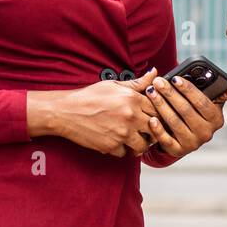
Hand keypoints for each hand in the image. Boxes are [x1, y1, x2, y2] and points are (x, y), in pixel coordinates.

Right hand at [30, 68, 158, 156]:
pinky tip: (118, 142)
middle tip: (147, 130)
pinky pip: (126, 153)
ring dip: (140, 143)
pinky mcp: (112, 146)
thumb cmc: (90, 96)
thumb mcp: (114, 85)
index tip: (154, 116)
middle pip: (155, 128)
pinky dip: (123, 150)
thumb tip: (154, 72)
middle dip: (152, 130)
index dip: (158, 113)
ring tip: (134, 138)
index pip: (158, 109)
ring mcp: (122, 133)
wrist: (67, 111)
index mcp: (133, 98)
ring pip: (143, 145)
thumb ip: (138, 82)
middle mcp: (130, 116)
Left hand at [141, 73, 226, 158]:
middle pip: (186, 111)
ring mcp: (192, 143)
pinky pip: (166, 140)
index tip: (175, 78)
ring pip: (174, 122)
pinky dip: (158, 129)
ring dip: (161, 106)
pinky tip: (151, 119)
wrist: (184, 135)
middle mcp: (206, 133)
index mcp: (216, 119)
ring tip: (151, 93)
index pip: (202, 102)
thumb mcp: (211, 102)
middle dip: (170, 95)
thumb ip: (225, 91)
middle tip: (158, 83)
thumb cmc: (197, 112)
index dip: (188, 90)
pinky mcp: (178, 150)